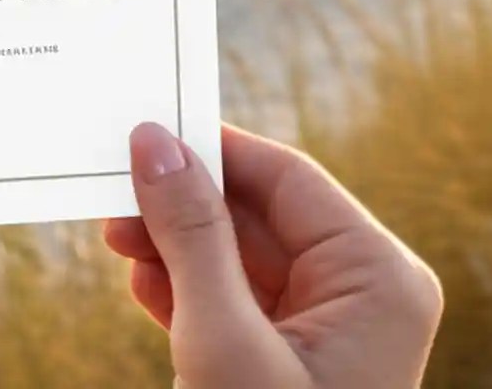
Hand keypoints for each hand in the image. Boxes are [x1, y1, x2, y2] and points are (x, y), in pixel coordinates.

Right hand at [104, 123, 442, 388]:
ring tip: (115, 239)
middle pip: (258, 215)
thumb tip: (155, 144)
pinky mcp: (285, 358)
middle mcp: (359, 293)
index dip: (213, 151)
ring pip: (238, 256)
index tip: (143, 132)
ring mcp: (323, 329)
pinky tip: (141, 281)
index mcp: (377, 276)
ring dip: (174, 246)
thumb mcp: (222, 336)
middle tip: (114, 195)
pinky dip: (183, 287)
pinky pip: (232, 299)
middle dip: (182, 205)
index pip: (287, 179)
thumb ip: (190, 235)